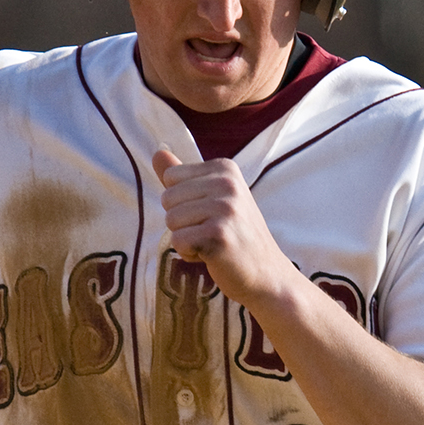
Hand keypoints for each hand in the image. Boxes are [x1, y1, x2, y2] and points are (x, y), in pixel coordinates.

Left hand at [153, 148, 293, 304]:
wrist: (266, 273)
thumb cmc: (236, 235)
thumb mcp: (213, 198)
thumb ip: (183, 177)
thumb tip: (157, 152)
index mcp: (225, 168)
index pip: (171, 177)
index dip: (182, 202)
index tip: (208, 214)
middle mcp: (227, 183)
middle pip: (168, 198)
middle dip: (181, 222)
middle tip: (210, 232)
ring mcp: (225, 208)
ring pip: (171, 220)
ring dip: (186, 238)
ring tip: (211, 243)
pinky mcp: (219, 234)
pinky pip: (178, 241)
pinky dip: (188, 254)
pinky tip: (211, 255)